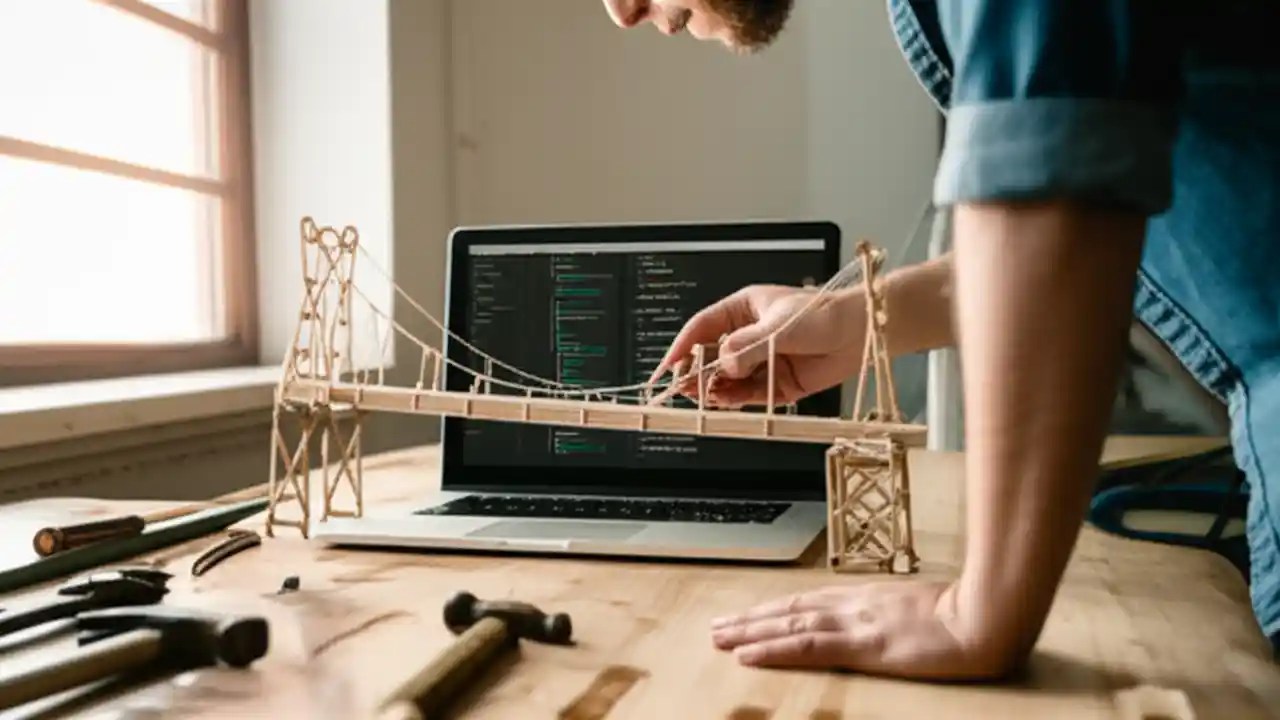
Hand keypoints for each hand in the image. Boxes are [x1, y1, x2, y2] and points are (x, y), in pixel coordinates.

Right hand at [648, 284, 864, 406]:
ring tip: (706, 396)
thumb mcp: (781, 325)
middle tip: (686, 387)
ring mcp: (762, 361)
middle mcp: (749, 337)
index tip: (667, 365)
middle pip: (711, 356)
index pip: (702, 327)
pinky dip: (736, 400)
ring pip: (727, 379)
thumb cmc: (825, 314)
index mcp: (744, 310)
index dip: (682, 346)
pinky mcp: (777, 383)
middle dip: (697, 372)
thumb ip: (749, 345)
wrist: (862, 333)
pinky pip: (749, 394)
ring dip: (715, 388)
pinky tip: (727, 401)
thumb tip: (725, 363)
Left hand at [709, 580, 1011, 680]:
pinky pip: (807, 646)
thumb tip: (889, 620)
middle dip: (753, 618)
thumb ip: (899, 613)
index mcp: (869, 597)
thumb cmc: (968, 614)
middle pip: (791, 608)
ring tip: (719, 638)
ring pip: (789, 624)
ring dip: (750, 632)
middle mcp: (855, 604)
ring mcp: (857, 622)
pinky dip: (773, 649)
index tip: (751, 613)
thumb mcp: (925, 608)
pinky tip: (748, 655)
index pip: (811, 600)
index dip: (777, 607)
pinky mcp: (864, 645)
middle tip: (718, 626)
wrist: (989, 616)